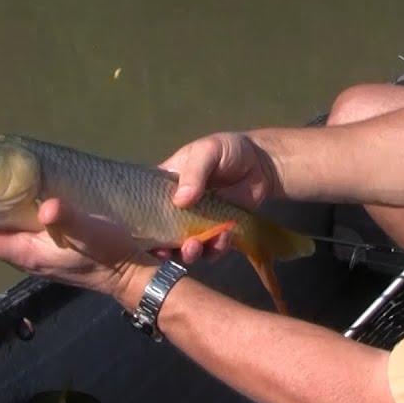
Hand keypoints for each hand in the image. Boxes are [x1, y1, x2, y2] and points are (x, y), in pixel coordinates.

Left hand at [0, 199, 155, 299]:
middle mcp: (26, 256)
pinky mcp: (48, 251)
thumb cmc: (108, 254)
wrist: (130, 275)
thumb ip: (67, 219)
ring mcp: (37, 255)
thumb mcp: (89, 233)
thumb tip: (45, 206)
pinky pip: (12, 237)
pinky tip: (5, 208)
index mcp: (28, 252)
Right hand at [155, 131, 279, 264]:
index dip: (142, 227)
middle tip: (173, 249)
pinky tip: (224, 237)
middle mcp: (177, 208)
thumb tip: (180, 200)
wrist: (261, 163)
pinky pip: (212, 248)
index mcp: (166, 186)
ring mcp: (197, 223)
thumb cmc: (228, 150)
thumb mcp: (208, 150)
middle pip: (164, 235)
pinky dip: (215, 249)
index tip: (145, 240)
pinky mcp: (217, 232)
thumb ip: (194, 172)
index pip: (146, 208)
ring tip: (198, 246)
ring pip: (186, 246)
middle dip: (166, 248)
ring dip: (190, 252)